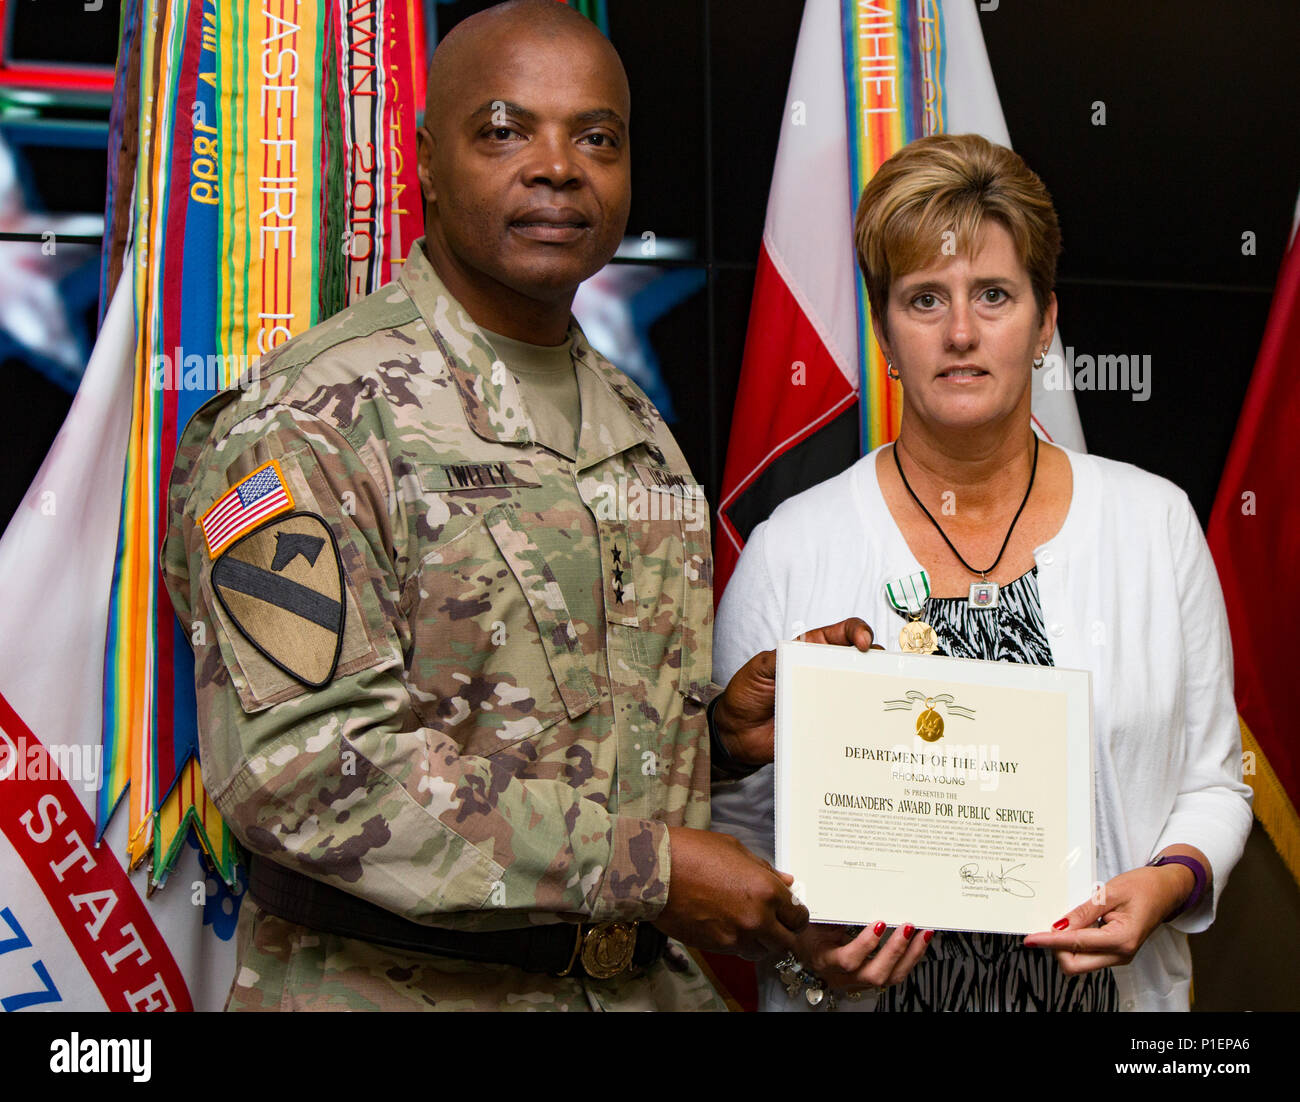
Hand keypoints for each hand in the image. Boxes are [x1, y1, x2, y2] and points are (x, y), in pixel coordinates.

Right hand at [655, 827, 809, 958]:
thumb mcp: (735, 850)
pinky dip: (740, 943)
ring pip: (763, 952)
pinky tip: (729, 925)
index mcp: (766, 890)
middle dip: (783, 932)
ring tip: (749, 923)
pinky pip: (739, 952)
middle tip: (774, 922)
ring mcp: (736, 937)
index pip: (798, 917)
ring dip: (762, 941)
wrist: (656, 871)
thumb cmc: (693, 852)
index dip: (796, 914)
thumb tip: (786, 881)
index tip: (789, 912)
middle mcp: (757, 918)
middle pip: (786, 942)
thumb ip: (764, 870)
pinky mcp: (716, 947)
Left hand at [714, 617, 880, 765]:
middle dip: (877, 660)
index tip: (863, 642)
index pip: (844, 632)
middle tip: (878, 671)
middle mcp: (826, 671)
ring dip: (874, 691)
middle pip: (863, 659)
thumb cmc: (746, 693)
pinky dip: (863, 721)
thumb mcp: (759, 668)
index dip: (859, 631)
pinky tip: (868, 724)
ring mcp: (830, 697)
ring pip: (863, 689)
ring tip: (878, 698)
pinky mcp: (830, 722)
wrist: (738, 732)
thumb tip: (799, 651)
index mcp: (811, 649)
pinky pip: (852, 720)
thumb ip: (778, 658)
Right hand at [791, 920, 932, 992]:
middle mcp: (843, 976)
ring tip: (922, 934)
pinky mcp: (871, 980)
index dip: (865, 945)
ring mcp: (859, 981)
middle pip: (874, 974)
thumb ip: (828, 909)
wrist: (807, 956)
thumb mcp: (812, 922)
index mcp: (826, 960)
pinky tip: (919, 942)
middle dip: (894, 951)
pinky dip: (910, 958)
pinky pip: (895, 975)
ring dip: (910, 956)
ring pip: (889, 978)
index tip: (879, 924)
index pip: (847, 960)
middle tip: (907, 927)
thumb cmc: (808, 935)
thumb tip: (845, 886)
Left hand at [1022, 852, 1203, 973]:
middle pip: (1075, 965)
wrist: (1166, 890)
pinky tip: (1072, 925)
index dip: (1050, 941)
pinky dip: (1074, 943)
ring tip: (1062, 922)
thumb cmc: (1143, 887)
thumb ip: (1083, 912)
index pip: (1076, 945)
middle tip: (1047, 926)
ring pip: (1080, 962)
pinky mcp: (1114, 952)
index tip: (1031, 939)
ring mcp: (1118, 956)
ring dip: (1065, 946)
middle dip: (1056, 949)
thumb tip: (1058, 926)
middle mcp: (1120, 954)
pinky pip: (1087, 954)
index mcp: (1122, 940)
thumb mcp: (1110, 893)